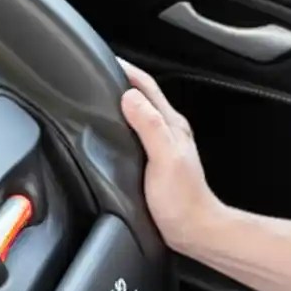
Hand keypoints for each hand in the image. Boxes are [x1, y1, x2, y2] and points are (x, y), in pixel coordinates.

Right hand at [118, 59, 225, 253]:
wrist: (194, 230)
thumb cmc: (182, 201)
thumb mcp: (165, 159)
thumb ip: (149, 126)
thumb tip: (129, 97)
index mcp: (171, 125)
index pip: (146, 86)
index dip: (126, 70)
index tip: (103, 61)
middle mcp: (169, 130)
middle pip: (143, 95)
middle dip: (121, 80)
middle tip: (96, 73)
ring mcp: (163, 145)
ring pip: (140, 112)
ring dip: (122, 100)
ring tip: (100, 95)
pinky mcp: (156, 160)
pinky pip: (137, 131)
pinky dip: (123, 122)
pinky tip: (113, 129)